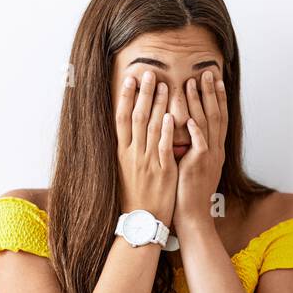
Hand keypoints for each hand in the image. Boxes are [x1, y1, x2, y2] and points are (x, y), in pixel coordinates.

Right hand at [115, 71, 176, 221]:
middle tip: (149, 73)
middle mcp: (132, 154)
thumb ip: (128, 148)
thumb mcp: (124, 169)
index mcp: (121, 152)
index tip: (130, 79)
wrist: (141, 219)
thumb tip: (127, 128)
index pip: (121, 118)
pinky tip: (171, 116)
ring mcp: (147, 162)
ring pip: (152, 128)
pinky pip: (164, 148)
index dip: (125, 97)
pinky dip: (167, 132)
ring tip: (164, 86)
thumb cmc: (133, 194)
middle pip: (136, 117)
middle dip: (143, 93)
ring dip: (158, 105)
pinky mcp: (162, 172)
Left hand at [174, 70, 227, 229]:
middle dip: (212, 93)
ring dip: (200, 104)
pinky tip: (190, 118)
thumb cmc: (187, 190)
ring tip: (193, 84)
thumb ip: (193, 146)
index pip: (219, 117)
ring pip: (207, 124)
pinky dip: (195, 131)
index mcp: (214, 149)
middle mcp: (215, 150)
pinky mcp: (199, 165)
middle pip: (217, 115)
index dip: (218, 97)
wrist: (191, 212)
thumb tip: (187, 127)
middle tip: (208, 73)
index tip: (215, 80)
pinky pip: (199, 144)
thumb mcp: (194, 164)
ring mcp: (209, 157)